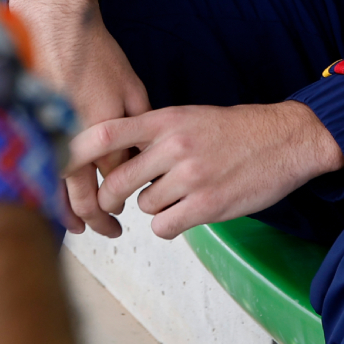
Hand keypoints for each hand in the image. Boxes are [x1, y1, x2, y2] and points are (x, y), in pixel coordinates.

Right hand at [8, 0, 148, 237]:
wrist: (54, 23)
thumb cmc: (95, 51)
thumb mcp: (130, 85)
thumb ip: (137, 124)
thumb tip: (139, 154)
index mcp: (106, 129)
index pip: (117, 179)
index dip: (123, 197)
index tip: (126, 208)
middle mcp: (76, 140)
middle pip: (87, 197)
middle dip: (100, 219)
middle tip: (112, 231)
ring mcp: (49, 134)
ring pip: (59, 191)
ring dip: (71, 215)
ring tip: (80, 228)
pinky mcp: (29, 128)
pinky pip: (39, 170)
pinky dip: (47, 193)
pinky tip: (52, 203)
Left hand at [65, 102, 343, 240]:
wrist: (285, 139)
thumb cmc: (234, 129)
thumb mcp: (188, 117)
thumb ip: (152, 132)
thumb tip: (111, 152)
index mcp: (166, 120)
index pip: (105, 133)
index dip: (75, 150)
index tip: (58, 164)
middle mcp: (174, 146)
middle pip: (116, 180)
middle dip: (112, 196)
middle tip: (117, 200)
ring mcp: (190, 177)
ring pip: (143, 206)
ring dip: (153, 207)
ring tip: (178, 194)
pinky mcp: (207, 205)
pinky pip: (165, 226)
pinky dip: (169, 224)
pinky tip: (186, 212)